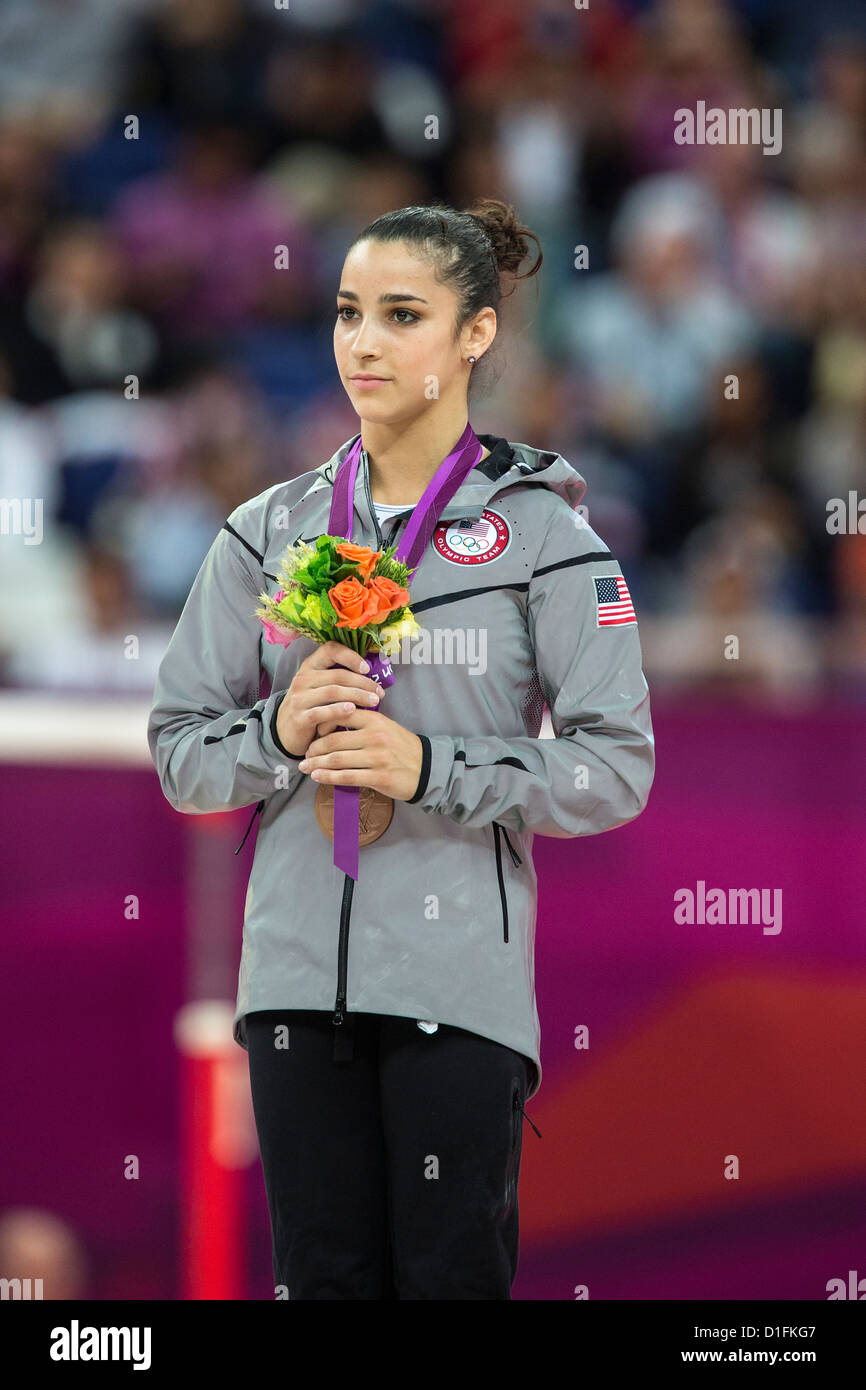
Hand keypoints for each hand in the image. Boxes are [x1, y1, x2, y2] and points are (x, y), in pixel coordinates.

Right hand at [276, 640, 383, 756]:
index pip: (330, 650)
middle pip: (338, 675)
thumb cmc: (313, 706)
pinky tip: (353, 710)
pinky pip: (322, 711)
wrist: (288, 731)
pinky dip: (339, 710)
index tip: (367, 668)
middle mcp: (303, 678)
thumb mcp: (321, 687)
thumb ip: (339, 678)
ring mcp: (299, 698)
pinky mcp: (299, 717)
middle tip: (380, 692)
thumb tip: (373, 674)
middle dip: (363, 683)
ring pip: (333, 692)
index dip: (350, 656)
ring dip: (357, 696)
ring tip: (374, 701)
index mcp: (310, 666)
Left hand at [297, 706, 423, 802]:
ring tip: (306, 767)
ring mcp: (377, 757)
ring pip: (337, 759)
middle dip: (314, 749)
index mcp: (375, 720)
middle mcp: (375, 736)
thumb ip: (361, 722)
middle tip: (305, 754)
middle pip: (334, 740)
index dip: (321, 722)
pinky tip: (317, 777)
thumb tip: (330, 722)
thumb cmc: (401, 747)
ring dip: (317, 764)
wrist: (426, 768)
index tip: (313, 732)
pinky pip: (347, 777)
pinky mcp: (379, 777)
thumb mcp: (385, 726)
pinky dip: (328, 777)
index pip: (340, 714)